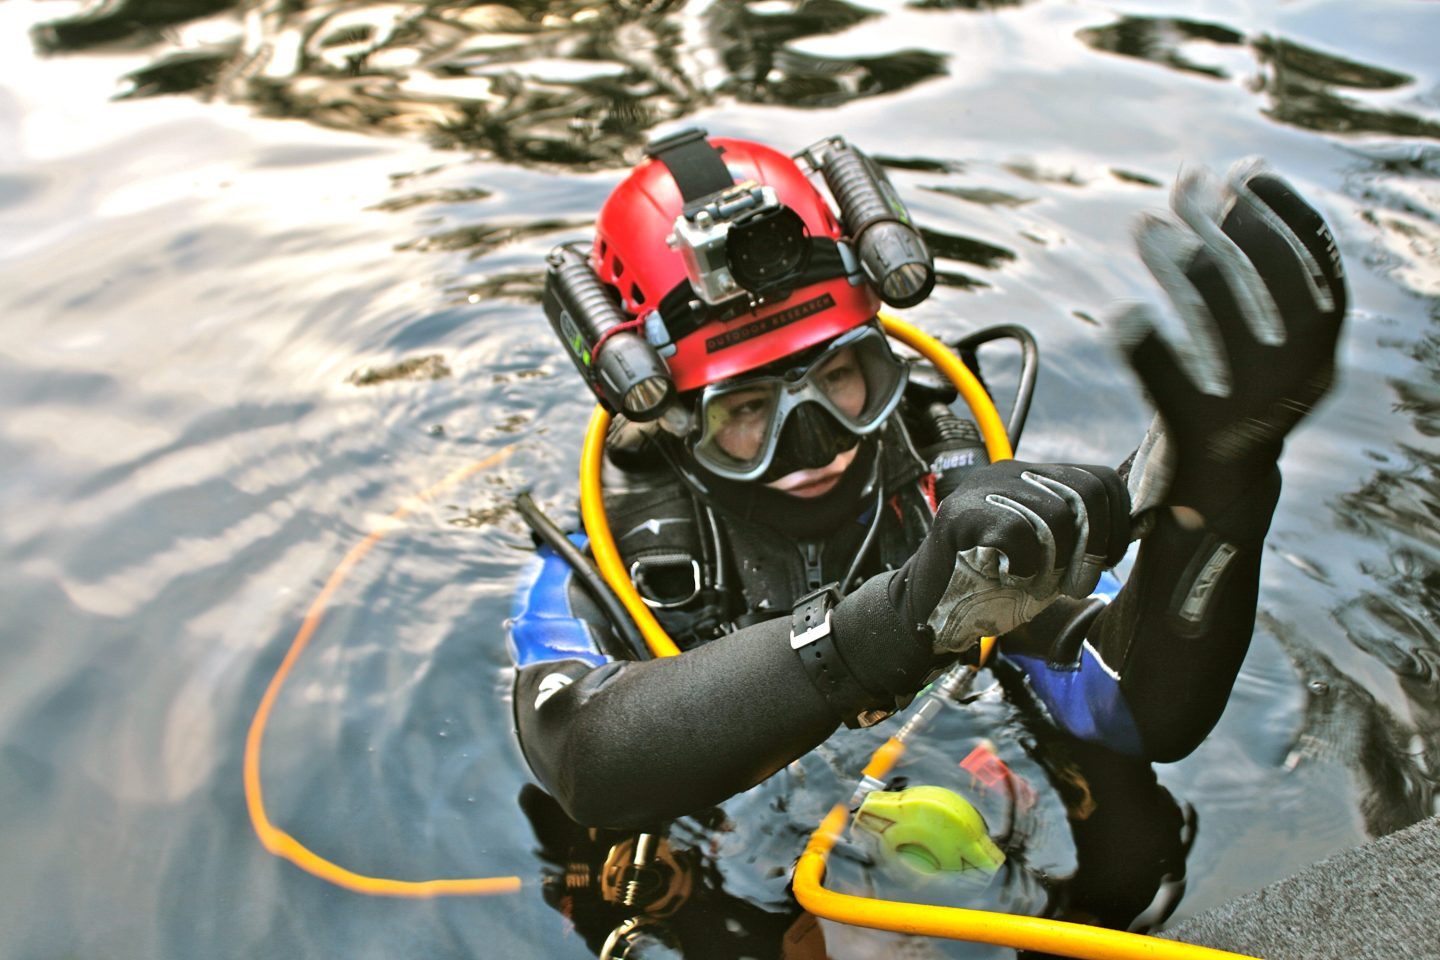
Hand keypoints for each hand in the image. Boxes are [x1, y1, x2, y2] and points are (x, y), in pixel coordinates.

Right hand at [896, 461, 1130, 653]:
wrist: (932, 610)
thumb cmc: (993, 586)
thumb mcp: (1051, 557)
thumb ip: (1083, 536)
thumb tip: (1140, 525)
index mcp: (1033, 477)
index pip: (1100, 479)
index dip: (1117, 523)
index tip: (1106, 561)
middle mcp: (1009, 472)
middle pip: (1086, 492)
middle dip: (1094, 546)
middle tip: (1077, 583)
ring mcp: (982, 489)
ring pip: (1057, 515)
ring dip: (1057, 564)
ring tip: (1037, 584)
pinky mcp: (960, 514)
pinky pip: (1019, 534)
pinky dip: (1025, 566)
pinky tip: (1010, 578)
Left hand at [1114, 161, 1346, 521]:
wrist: (1213, 495)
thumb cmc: (1228, 402)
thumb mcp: (1251, 341)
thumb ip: (1244, 276)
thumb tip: (1220, 189)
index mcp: (1319, 354)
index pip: (1316, 267)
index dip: (1285, 213)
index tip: (1247, 173)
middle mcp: (1296, 382)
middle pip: (1266, 284)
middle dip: (1225, 226)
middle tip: (1186, 186)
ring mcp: (1249, 411)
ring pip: (1214, 321)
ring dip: (1178, 266)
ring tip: (1146, 226)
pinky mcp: (1198, 438)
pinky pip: (1170, 383)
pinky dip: (1147, 347)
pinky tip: (1124, 313)